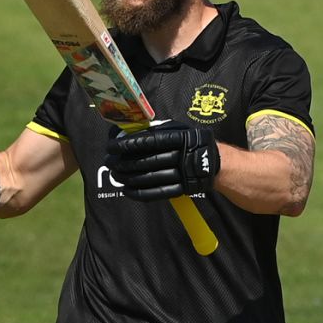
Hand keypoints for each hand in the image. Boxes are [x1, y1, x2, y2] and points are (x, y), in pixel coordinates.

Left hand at [105, 121, 219, 200]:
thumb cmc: (189, 141)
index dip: (128, 144)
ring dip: (128, 177)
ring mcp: (181, 174)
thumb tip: (130, 131)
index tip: (112, 146)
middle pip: (147, 160)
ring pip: (150, 177)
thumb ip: (157, 130)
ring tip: (114, 174)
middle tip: (108, 161)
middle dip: (123, 162)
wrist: (213, 161)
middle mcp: (181, 155)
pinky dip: (140, 193)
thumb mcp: (177, 129)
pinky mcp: (181, 189)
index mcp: (179, 137)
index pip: (149, 141)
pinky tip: (126, 190)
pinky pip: (158, 193)